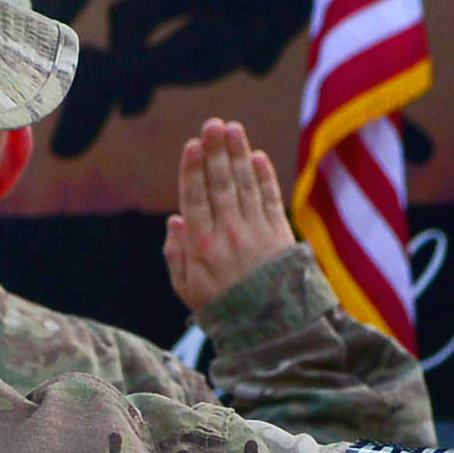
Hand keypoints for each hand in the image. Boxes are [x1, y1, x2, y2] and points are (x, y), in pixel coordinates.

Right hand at [163, 121, 301, 312]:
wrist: (270, 328)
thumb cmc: (222, 309)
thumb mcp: (187, 290)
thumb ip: (175, 255)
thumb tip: (174, 219)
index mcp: (201, 247)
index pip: (195, 199)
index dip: (193, 170)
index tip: (192, 144)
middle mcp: (229, 234)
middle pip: (221, 185)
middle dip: (216, 151)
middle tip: (213, 123)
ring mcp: (256, 232)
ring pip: (245, 185)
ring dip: (238, 154)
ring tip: (233, 129)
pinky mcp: (280, 234)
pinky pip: (271, 199)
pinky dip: (265, 177)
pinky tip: (258, 157)